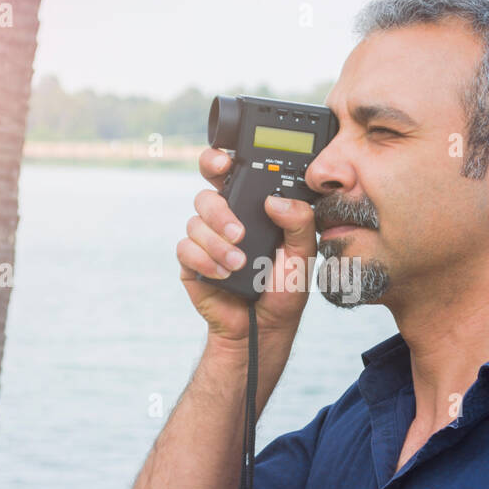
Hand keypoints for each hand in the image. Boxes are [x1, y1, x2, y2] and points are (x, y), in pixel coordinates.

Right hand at [177, 147, 316, 344]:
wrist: (263, 327)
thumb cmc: (284, 289)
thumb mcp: (303, 254)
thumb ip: (300, 222)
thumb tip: (274, 201)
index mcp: (251, 209)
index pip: (229, 175)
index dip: (218, 161)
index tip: (225, 163)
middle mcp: (224, 219)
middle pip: (206, 195)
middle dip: (219, 210)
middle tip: (239, 231)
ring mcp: (206, 239)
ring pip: (195, 222)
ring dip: (218, 244)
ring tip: (240, 264)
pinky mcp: (191, 261)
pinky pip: (185, 248)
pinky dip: (206, 260)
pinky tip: (224, 274)